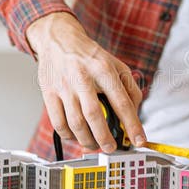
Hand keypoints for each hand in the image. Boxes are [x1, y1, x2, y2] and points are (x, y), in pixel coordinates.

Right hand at [27, 12, 145, 153]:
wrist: (58, 40)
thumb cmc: (89, 56)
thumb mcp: (116, 65)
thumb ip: (130, 89)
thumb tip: (133, 116)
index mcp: (104, 69)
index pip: (121, 101)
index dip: (132, 124)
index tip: (139, 140)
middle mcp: (82, 77)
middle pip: (94, 115)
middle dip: (105, 138)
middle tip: (111, 148)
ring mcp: (64, 86)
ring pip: (75, 123)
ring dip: (87, 140)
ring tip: (95, 144)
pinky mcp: (49, 93)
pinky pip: (58, 123)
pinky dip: (68, 135)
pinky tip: (76, 136)